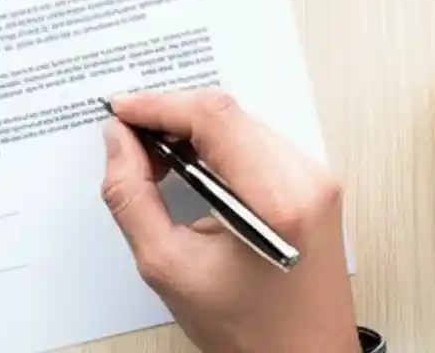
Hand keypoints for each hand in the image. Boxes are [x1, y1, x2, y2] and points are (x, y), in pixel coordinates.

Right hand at [101, 90, 358, 352]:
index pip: (213, 117)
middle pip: (227, 113)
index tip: (122, 111)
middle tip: (131, 144)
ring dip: (192, 130)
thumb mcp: (168, 267)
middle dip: (170, 117)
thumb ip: (132, 197)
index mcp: (277, 200)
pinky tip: (190, 167)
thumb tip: (118, 143)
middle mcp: (307, 179)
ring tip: (156, 161)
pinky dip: (216, 143)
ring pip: (240, 121)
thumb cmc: (251, 331)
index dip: (158, 105)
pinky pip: (256, 139)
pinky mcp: (314, 183)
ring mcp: (316, 178)